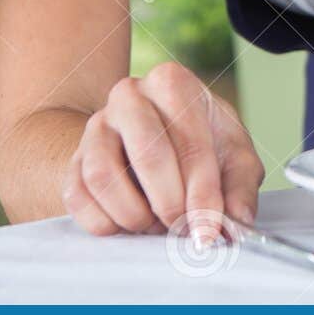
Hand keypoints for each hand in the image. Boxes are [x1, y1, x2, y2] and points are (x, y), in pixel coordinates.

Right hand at [62, 61, 264, 243]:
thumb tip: (237, 221)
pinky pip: (78, 198)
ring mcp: (95, 126)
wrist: (152, 136)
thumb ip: (240, 187)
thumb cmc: (201, 142)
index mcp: (172, 83)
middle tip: (184, 229)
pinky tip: (130, 224)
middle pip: (148, 155)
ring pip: (104, 177)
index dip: (202, 194)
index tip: (208, 231)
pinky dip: (106, 222)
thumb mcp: (234, 155)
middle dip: (170, 204)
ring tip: (157, 224)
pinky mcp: (73, 159)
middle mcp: (128, 96)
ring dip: (134, 214)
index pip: (191, 141)